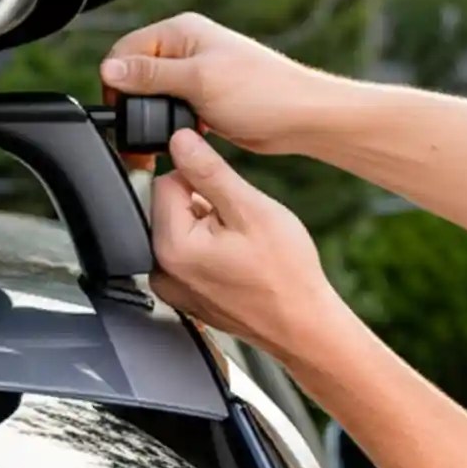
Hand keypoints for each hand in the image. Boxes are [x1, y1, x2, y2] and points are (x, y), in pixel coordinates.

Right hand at [101, 13, 320, 166]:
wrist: (301, 117)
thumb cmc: (261, 92)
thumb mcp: (198, 81)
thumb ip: (151, 76)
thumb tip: (109, 69)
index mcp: (181, 31)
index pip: (126, 50)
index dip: (117, 81)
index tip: (120, 111)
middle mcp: (186, 48)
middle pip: (136, 74)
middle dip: (133, 103)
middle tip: (135, 134)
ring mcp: (195, 74)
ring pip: (153, 95)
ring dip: (151, 117)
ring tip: (155, 141)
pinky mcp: (203, 98)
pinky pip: (172, 110)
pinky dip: (169, 125)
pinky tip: (178, 138)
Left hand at [149, 128, 336, 358]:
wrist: (305, 327)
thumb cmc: (286, 275)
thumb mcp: (250, 209)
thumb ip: (209, 171)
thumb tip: (180, 140)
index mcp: (171, 246)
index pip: (165, 181)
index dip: (201, 180)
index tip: (231, 199)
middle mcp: (162, 271)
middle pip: (171, 207)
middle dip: (205, 206)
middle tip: (242, 226)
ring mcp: (173, 288)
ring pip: (184, 230)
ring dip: (211, 229)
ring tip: (244, 247)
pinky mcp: (186, 297)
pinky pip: (190, 257)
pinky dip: (212, 252)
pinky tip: (240, 263)